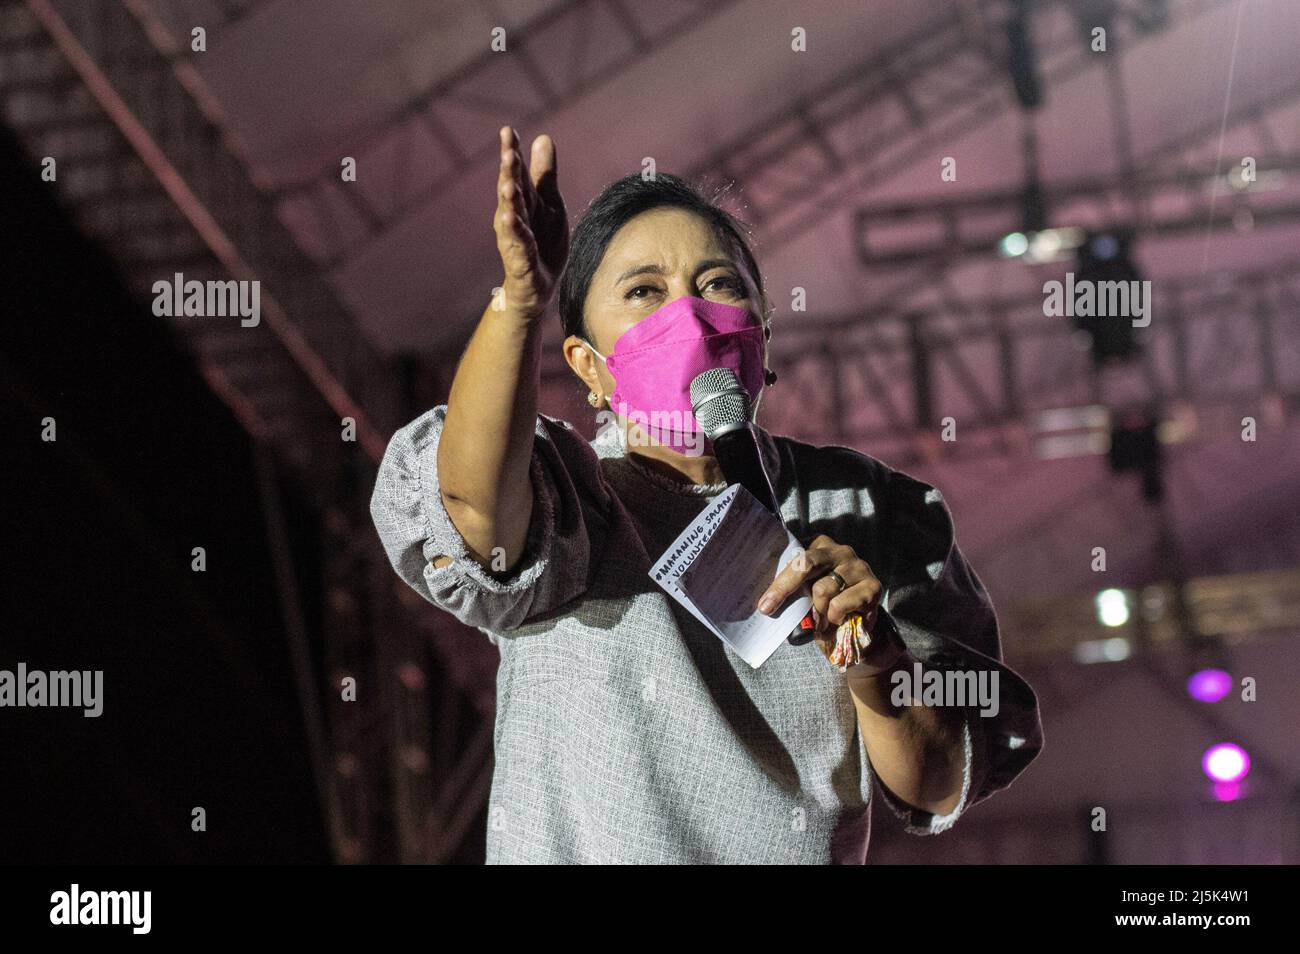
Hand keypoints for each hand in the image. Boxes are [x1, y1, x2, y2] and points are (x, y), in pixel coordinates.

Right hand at [494, 125, 567, 320]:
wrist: (539, 287)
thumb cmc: (543, 242)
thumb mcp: (550, 204)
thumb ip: (545, 174)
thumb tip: (543, 137)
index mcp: (523, 201)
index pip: (517, 173)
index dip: (512, 152)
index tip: (508, 130)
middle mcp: (514, 217)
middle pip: (511, 190)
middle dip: (509, 172)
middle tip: (509, 152)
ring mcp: (516, 239)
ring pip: (512, 216)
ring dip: (509, 200)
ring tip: (508, 183)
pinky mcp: (522, 261)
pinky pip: (518, 245)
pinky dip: (514, 232)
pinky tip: (510, 218)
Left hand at [757, 534, 904, 676]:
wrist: (857, 625)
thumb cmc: (825, 606)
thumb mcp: (804, 594)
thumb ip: (790, 591)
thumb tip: (765, 603)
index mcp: (819, 546)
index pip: (794, 557)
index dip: (777, 581)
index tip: (764, 605)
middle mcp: (839, 551)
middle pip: (807, 563)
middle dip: (784, 588)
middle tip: (769, 610)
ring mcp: (858, 566)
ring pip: (823, 589)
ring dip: (816, 611)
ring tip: (820, 620)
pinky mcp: (872, 585)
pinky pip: (840, 604)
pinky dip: (834, 617)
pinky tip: (838, 620)